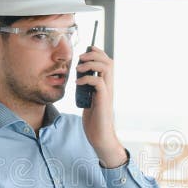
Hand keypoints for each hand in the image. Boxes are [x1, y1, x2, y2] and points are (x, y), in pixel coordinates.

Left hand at [76, 47, 125, 167]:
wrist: (99, 136)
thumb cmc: (94, 121)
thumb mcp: (88, 100)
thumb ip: (87, 89)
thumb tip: (79, 79)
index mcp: (106, 85)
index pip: (107, 62)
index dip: (98, 53)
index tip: (86, 51)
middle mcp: (109, 86)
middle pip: (109, 61)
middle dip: (94, 55)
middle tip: (80, 58)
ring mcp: (107, 92)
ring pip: (106, 68)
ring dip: (91, 64)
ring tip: (79, 68)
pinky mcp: (103, 100)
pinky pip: (98, 82)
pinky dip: (87, 79)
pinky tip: (78, 83)